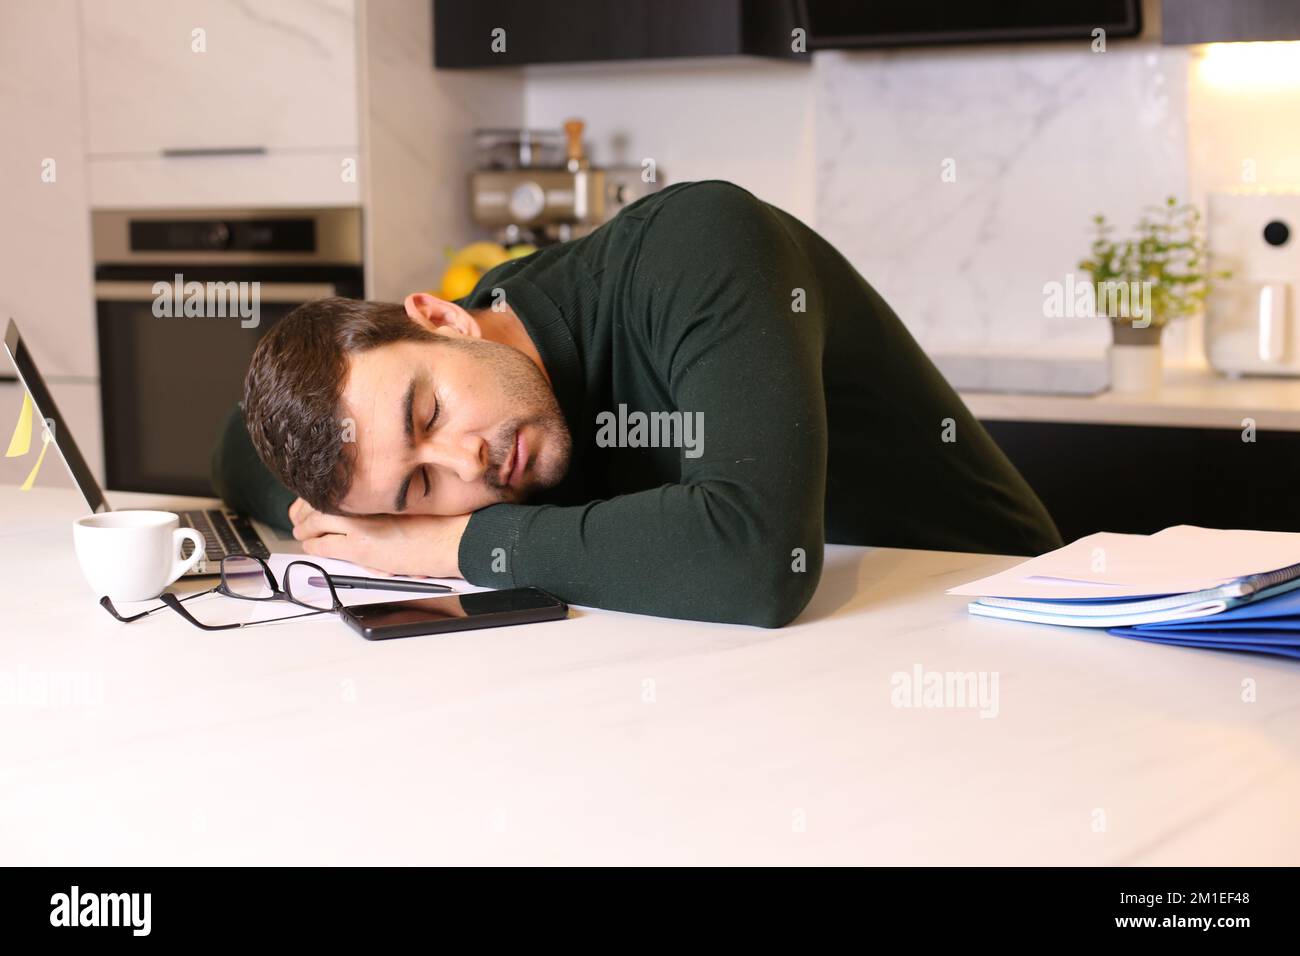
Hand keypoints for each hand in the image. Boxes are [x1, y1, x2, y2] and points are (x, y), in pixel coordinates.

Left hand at [288, 497, 470, 578]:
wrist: (451, 538)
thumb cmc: (439, 521)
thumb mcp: (407, 501)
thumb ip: (382, 499)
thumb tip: (363, 504)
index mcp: (374, 488)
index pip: (331, 485)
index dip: (315, 494)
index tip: (309, 499)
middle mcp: (362, 502)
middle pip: (316, 502)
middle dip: (302, 511)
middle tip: (297, 517)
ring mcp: (358, 525)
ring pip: (312, 523)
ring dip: (304, 529)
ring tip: (301, 532)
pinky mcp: (359, 547)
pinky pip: (321, 545)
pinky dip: (312, 545)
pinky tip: (310, 545)